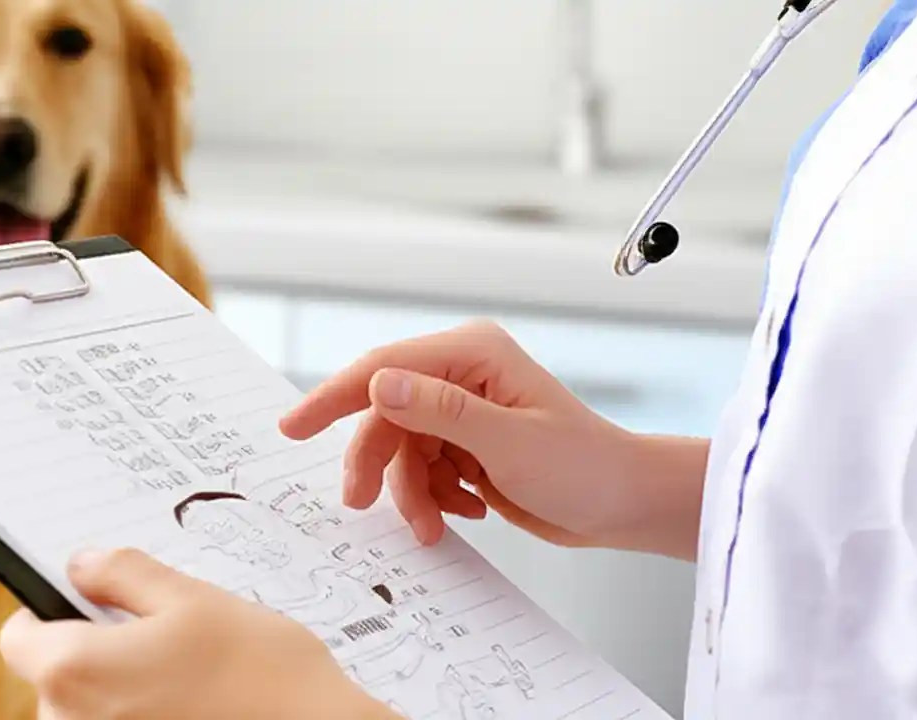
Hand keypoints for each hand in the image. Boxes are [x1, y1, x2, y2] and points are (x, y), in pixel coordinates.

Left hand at [0, 548, 396, 719]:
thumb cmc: (260, 672)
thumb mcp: (192, 598)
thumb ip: (123, 574)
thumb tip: (83, 566)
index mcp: (73, 669)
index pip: (18, 635)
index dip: (51, 611)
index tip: (90, 603)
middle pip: (54, 676)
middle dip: (96, 652)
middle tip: (162, 636)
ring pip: (87, 709)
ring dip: (121, 690)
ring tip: (188, 675)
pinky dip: (142, 716)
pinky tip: (192, 706)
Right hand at [279, 320, 645, 549]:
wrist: (622, 504)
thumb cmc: (584, 467)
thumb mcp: (509, 441)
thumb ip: (440, 411)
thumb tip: (379, 385)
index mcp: (471, 353)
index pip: (384, 368)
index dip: (333, 397)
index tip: (294, 426)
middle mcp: (461, 373)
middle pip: (385, 414)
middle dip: (375, 462)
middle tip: (360, 503)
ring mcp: (463, 409)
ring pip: (400, 448)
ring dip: (410, 490)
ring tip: (435, 523)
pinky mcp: (466, 442)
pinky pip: (421, 467)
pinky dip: (432, 496)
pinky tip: (466, 510)